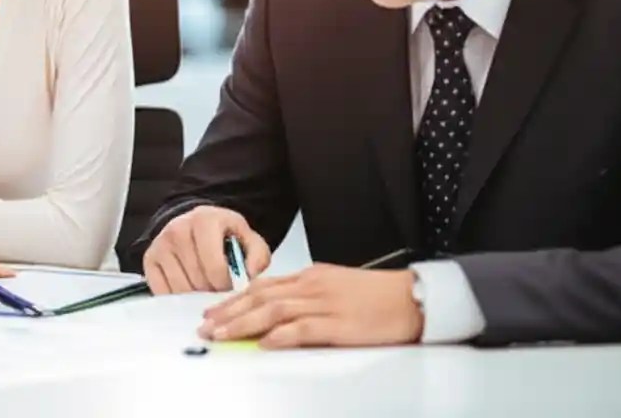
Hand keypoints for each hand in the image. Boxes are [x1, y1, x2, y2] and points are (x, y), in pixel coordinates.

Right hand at [143, 206, 269, 293]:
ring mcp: (160, 244)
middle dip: (211, 293)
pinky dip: (176, 299)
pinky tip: (188, 292)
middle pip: (197, 280)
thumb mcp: (248, 239)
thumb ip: (257, 257)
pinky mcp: (149, 259)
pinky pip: (161, 291)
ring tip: (205, 290)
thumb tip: (249, 276)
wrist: (194, 225)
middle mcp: (178, 229)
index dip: (226, 285)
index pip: (215, 266)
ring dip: (194, 298)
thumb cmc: (223, 236)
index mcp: (205, 220)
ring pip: (179, 289)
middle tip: (219, 292)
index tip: (231, 287)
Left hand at [198, 264, 423, 348]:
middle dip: (229, 312)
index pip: (263, 286)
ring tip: (221, 335)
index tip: (213, 311)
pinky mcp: (339, 325)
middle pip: (260, 297)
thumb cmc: (378, 296)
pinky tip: (263, 343)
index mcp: (311, 277)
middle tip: (205, 326)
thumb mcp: (336, 287)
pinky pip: (303, 329)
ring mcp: (325, 304)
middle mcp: (312, 287)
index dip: (234, 299)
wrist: (415, 297)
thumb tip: (280, 311)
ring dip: (243, 323)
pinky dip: (280, 336)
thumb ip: (308, 295)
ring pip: (273, 311)